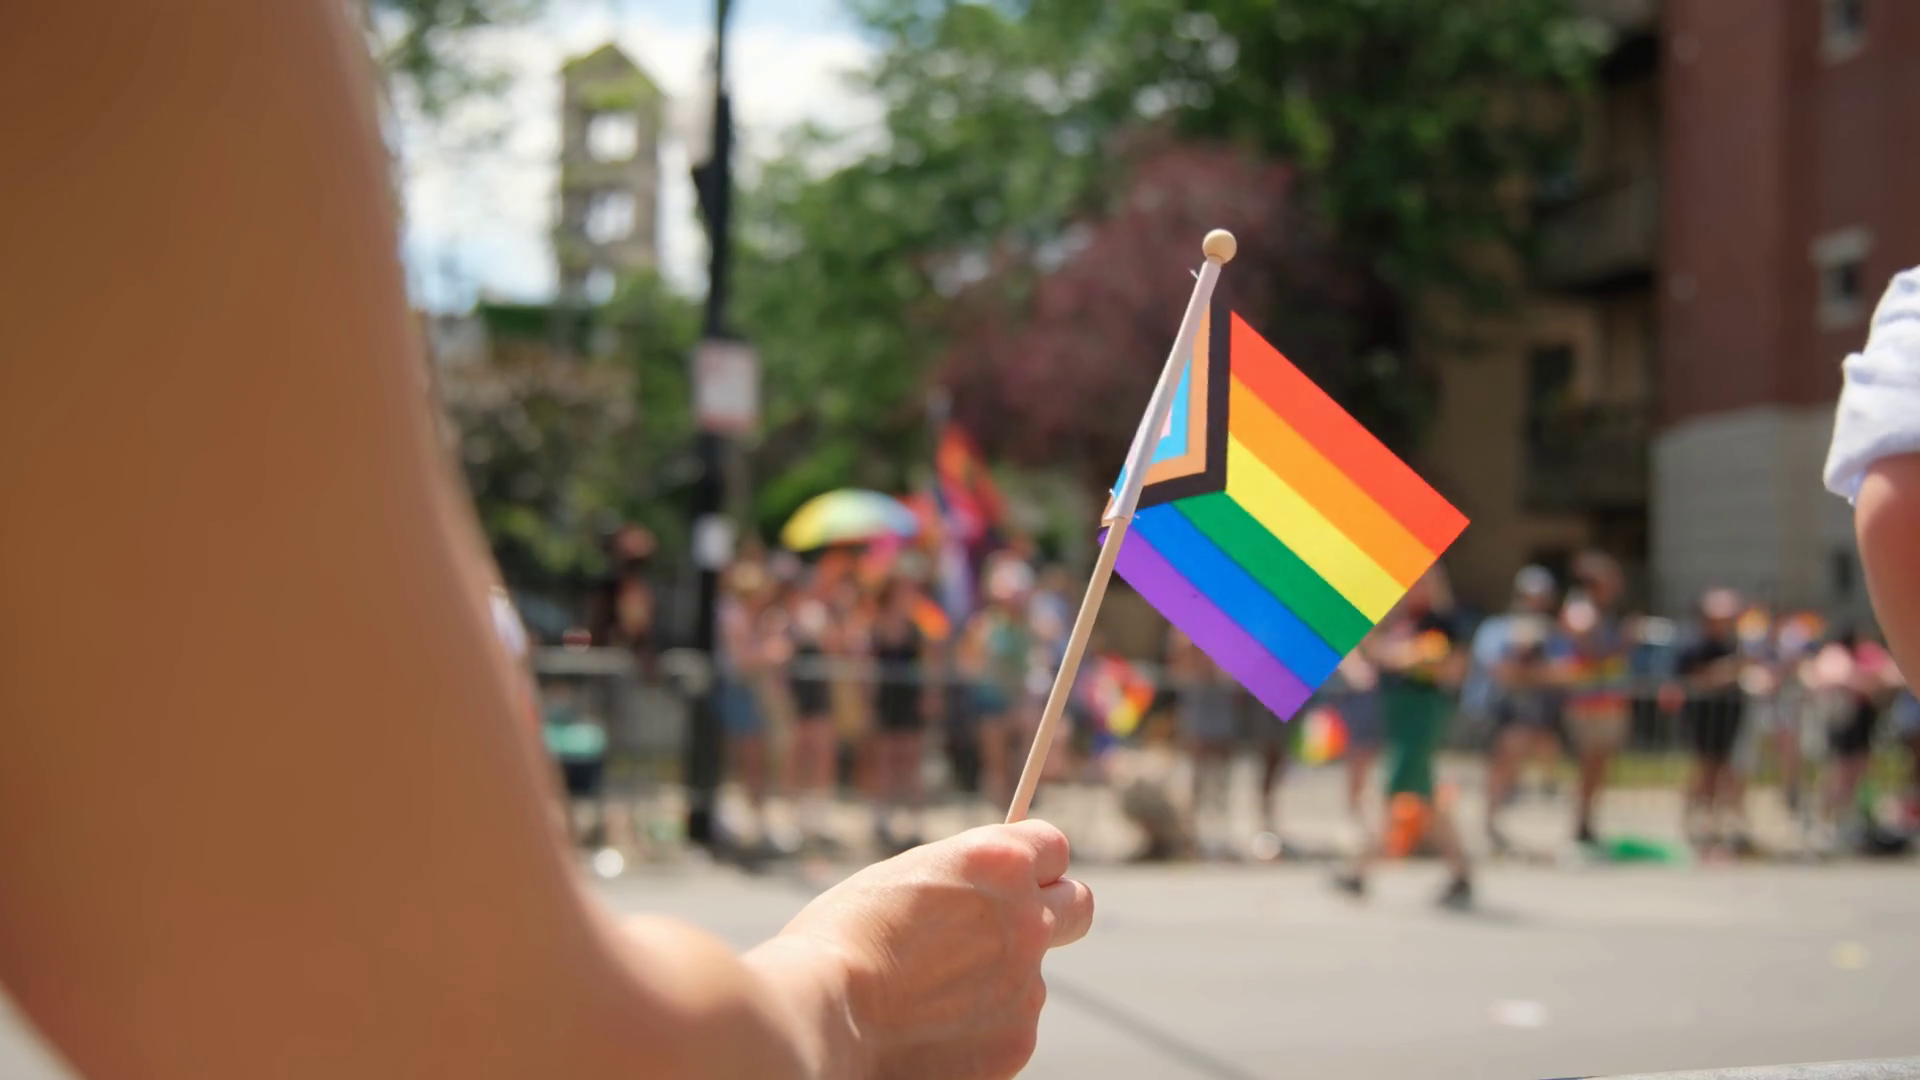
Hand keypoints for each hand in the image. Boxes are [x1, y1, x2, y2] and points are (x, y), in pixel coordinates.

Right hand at [747, 821, 1092, 1079]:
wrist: (822, 1020)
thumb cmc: (841, 940)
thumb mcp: (905, 878)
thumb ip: (961, 880)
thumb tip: (979, 894)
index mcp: (998, 863)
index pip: (1053, 846)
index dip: (1033, 862)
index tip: (1015, 877)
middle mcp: (1029, 919)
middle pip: (1079, 905)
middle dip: (1053, 912)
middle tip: (1012, 929)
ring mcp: (1028, 986)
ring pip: (1030, 976)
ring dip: (996, 981)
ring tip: (925, 996)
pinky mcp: (1016, 1043)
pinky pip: (1008, 1027)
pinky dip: (979, 1029)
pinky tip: (928, 1030)